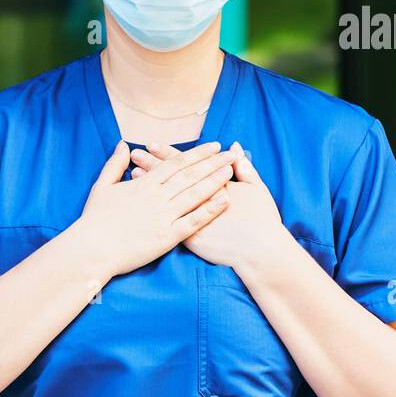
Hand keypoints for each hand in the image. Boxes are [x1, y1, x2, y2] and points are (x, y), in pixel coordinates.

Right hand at [74, 140, 236, 280]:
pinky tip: (225, 202)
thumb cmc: (93, 219)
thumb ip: (114, 165)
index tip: (213, 146)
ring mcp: (163, 216)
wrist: (92, 248)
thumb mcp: (101, 187)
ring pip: (194, 194)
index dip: (196, 154)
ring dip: (215, 181)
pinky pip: (193, 221)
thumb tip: (123, 145)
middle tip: (231, 154)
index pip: (175, 163)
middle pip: (190, 175)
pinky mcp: (167, 236)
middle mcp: (156, 197)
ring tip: (231, 172)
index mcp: (143, 184)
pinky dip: (210, 210)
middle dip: (213, 163)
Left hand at [129, 141, 290, 272]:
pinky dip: (153, 209)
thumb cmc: (262, 221)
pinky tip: (142, 201)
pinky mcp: (189, 238)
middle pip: (170, 178)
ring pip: (165, 197)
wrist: (261, 252)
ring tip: (133, 170)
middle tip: (136, 153)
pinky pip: (165, 221)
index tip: (153, 145)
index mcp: (213, 184)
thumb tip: (236, 148)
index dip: (168, 154)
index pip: (186, 165)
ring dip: (149, 183)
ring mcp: (192, 219)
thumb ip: (245, 168)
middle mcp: (199, 199)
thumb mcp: (257, 190)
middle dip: (152, 163)